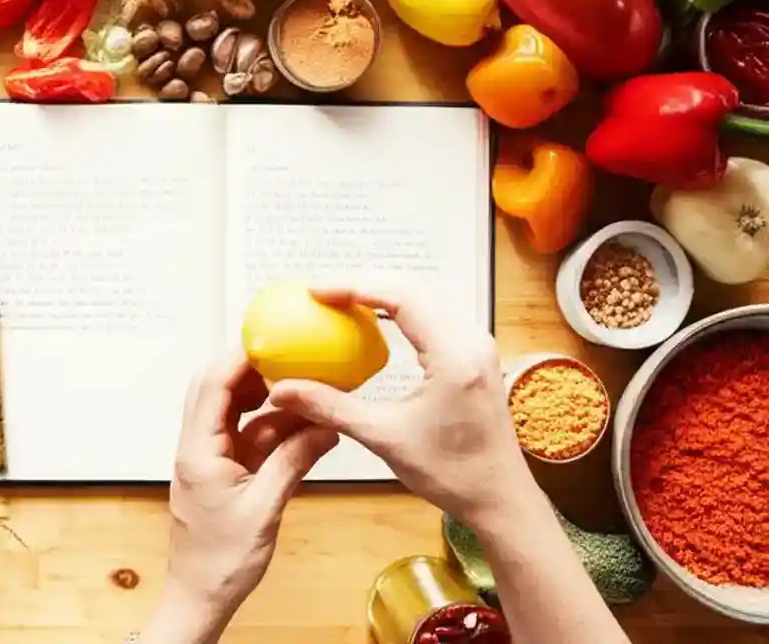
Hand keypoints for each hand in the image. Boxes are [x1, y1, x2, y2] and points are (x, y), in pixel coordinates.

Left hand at [163, 352, 338, 623]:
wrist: (199, 597)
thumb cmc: (220, 562)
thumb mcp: (265, 508)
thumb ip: (294, 461)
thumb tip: (325, 425)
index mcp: (198, 449)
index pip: (214, 383)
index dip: (242, 354)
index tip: (274, 336)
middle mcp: (198, 446)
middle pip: (219, 386)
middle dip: (255, 367)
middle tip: (292, 354)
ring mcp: (210, 457)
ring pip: (236, 410)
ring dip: (269, 399)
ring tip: (308, 388)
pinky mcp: (224, 471)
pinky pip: (249, 436)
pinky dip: (274, 427)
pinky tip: (305, 427)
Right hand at [268, 287, 533, 527]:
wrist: (500, 499)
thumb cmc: (451, 472)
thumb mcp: (384, 438)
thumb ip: (331, 407)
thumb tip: (280, 390)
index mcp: (454, 355)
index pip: (402, 297)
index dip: (354, 285)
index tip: (315, 290)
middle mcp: (471, 341)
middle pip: (414, 289)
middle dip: (365, 283)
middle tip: (322, 293)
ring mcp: (477, 347)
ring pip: (427, 300)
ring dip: (384, 295)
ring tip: (342, 302)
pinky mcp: (475, 357)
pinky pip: (435, 317)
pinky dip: (401, 312)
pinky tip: (374, 325)